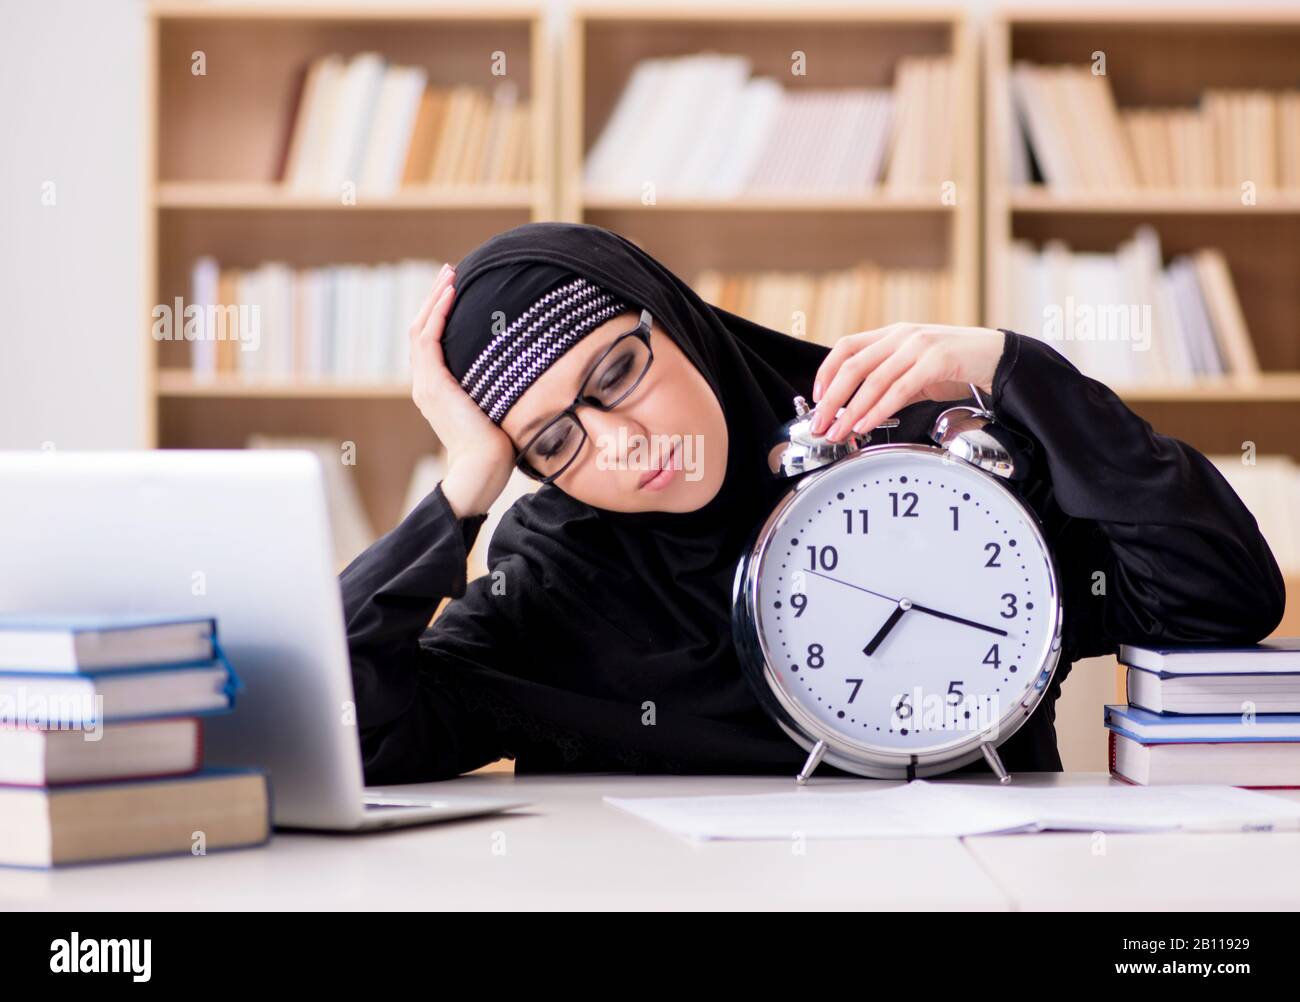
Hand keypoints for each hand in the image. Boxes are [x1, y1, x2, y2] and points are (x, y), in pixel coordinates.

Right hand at [409, 264, 515, 518]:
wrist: (483, 469)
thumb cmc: (499, 447)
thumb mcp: (500, 407)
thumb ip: (502, 388)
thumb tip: (530, 369)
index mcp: (438, 390)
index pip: (432, 343)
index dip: (440, 315)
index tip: (456, 291)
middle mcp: (426, 385)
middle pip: (421, 330)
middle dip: (435, 299)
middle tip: (449, 272)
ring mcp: (426, 384)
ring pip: (420, 329)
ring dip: (434, 299)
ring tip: (448, 274)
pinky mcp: (432, 385)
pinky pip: (428, 339)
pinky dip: (437, 313)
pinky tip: (451, 294)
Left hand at [810, 323, 1005, 441]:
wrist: (999, 358)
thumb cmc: (958, 366)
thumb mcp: (916, 371)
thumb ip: (889, 384)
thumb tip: (859, 410)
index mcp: (892, 335)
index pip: (846, 347)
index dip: (825, 372)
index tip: (816, 398)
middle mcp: (902, 336)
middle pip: (852, 366)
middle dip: (830, 399)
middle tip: (819, 423)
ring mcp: (919, 346)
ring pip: (873, 379)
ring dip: (850, 410)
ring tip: (838, 432)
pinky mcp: (937, 360)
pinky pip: (899, 389)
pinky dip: (878, 410)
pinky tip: (866, 424)